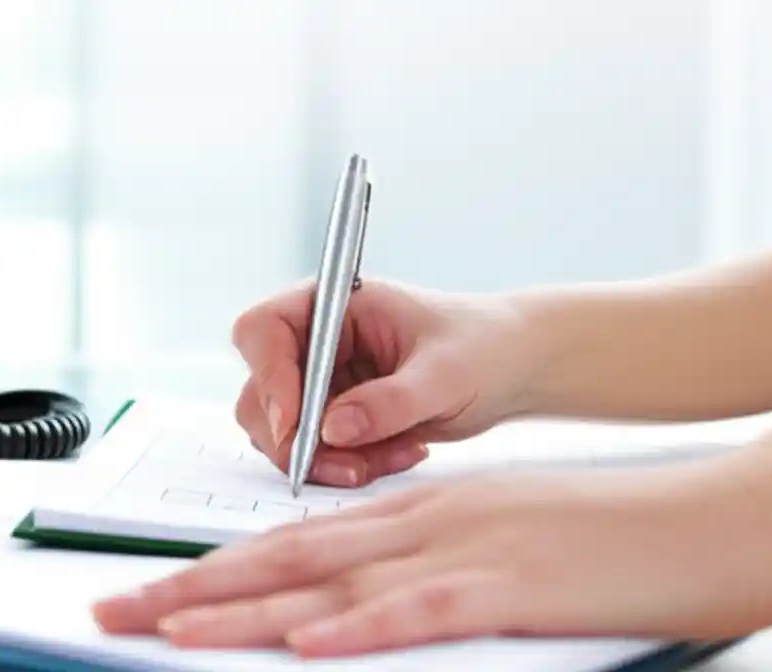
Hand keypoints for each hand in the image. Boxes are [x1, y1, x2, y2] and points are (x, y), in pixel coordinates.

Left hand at [92, 451, 771, 656]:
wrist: (690, 516)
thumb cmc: (587, 533)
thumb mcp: (482, 536)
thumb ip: (411, 565)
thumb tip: (342, 603)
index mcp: (409, 513)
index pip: (290, 539)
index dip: (211, 567)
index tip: (150, 594)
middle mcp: (417, 524)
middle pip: (284, 557)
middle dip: (190, 587)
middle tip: (114, 610)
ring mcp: (460, 552)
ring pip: (331, 582)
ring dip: (244, 609)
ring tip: (169, 629)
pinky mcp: (509, 588)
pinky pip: (422, 611)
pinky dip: (361, 628)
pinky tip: (309, 644)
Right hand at [230, 279, 535, 486]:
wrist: (512, 369)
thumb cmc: (484, 347)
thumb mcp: (445, 374)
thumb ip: (390, 401)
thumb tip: (331, 430)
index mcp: (333, 304)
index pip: (263, 330)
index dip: (268, 376)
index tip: (295, 425)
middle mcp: (314, 341)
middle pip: (259, 393)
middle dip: (297, 439)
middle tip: (347, 467)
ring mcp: (320, 382)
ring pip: (281, 434)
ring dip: (327, 460)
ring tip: (390, 459)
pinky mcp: (333, 419)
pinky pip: (315, 456)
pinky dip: (349, 467)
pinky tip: (400, 454)